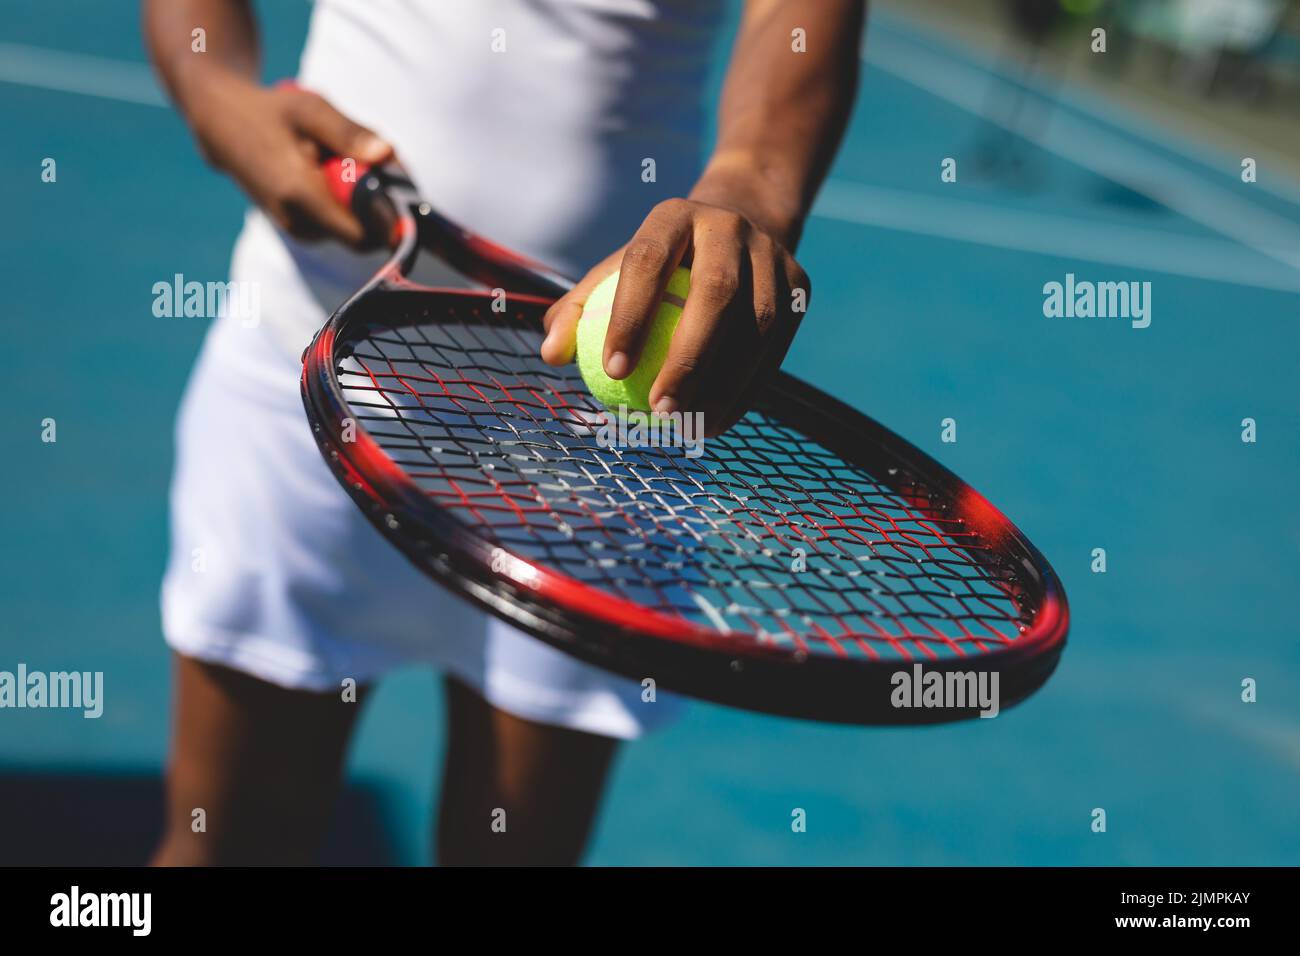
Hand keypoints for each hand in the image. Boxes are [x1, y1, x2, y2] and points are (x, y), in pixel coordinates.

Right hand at [184, 74, 393, 245]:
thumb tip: (387, 155)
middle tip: (370, 159)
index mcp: (300, 197)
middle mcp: (299, 223)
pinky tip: (330, 170)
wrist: (223, 127)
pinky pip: (340, 224)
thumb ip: (349, 133)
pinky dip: (347, 201)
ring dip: (361, 199)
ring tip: (339, 159)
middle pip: (365, 231)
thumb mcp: (310, 110)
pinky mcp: (300, 229)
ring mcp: (298, 230)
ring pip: (354, 228)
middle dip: (377, 201)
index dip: (388, 214)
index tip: (394, 180)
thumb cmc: (271, 113)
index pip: (365, 234)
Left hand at [540, 197, 809, 435]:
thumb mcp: (613, 272)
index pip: (648, 261)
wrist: (743, 219)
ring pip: (756, 325)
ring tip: (688, 426)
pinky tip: (715, 422)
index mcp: (674, 215)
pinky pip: (774, 348)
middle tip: (659, 409)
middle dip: (688, 357)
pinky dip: (746, 390)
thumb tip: (550, 354)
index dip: (630, 316)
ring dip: (723, 383)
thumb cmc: (659, 263)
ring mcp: (772, 254)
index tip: (612, 372)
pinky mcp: (799, 285)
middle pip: (716, 292)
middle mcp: (728, 227)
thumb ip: (577, 310)